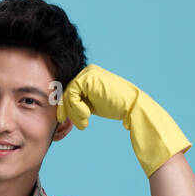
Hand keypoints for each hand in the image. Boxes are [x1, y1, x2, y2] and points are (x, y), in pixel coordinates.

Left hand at [56, 64, 191, 177]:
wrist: (133, 106)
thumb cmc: (116, 107)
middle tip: (79, 124)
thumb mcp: (92, 103)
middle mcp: (87, 71)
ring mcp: (87, 73)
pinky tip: (87, 116)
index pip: (70, 90)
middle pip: (67, 92)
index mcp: (89, 75)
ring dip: (74, 113)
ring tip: (84, 123)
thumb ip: (79, 102)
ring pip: (68, 95)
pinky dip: (77, 109)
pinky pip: (72, 95)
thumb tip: (61, 109)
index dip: (65, 106)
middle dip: (68, 110)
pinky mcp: (87, 79)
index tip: (63, 119)